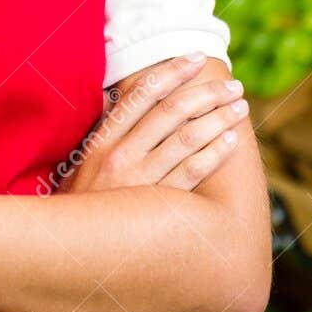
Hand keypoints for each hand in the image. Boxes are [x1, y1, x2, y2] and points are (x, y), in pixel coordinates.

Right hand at [57, 55, 247, 195]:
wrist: (71, 251)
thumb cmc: (82, 207)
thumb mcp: (81, 167)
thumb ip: (107, 137)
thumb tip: (129, 103)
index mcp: (101, 141)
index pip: (142, 95)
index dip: (173, 72)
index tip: (196, 59)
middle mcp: (120, 156)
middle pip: (171, 112)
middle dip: (206, 93)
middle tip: (232, 86)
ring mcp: (139, 181)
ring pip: (187, 139)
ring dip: (218, 119)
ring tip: (239, 107)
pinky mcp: (157, 207)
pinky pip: (193, 173)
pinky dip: (214, 153)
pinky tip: (231, 141)